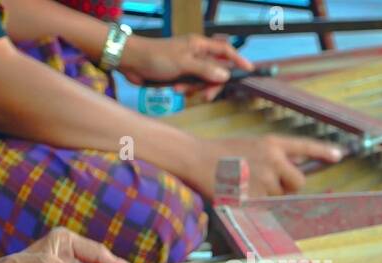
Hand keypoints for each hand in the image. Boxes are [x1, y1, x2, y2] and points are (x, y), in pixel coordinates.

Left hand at [119, 34, 252, 99]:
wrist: (132, 61)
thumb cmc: (157, 57)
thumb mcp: (184, 63)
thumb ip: (206, 70)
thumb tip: (226, 76)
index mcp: (200, 45)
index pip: (225, 51)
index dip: (238, 60)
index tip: (249, 70)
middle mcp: (196, 54)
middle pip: (216, 71)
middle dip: (211, 84)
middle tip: (206, 96)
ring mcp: (188, 65)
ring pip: (203, 81)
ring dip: (194, 88)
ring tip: (180, 89)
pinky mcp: (179, 75)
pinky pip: (190, 86)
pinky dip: (185, 90)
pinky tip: (175, 90)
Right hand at [197, 136, 343, 197]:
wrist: (196, 158)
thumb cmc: (220, 153)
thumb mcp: (251, 145)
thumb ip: (273, 154)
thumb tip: (294, 165)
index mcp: (272, 143)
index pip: (304, 147)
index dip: (323, 152)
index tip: (340, 155)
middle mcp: (274, 160)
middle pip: (298, 182)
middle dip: (288, 187)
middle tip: (266, 183)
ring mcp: (266, 179)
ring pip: (279, 197)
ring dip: (267, 196)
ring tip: (245, 184)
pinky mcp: (256, 196)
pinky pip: (265, 207)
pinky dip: (255, 205)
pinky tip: (240, 194)